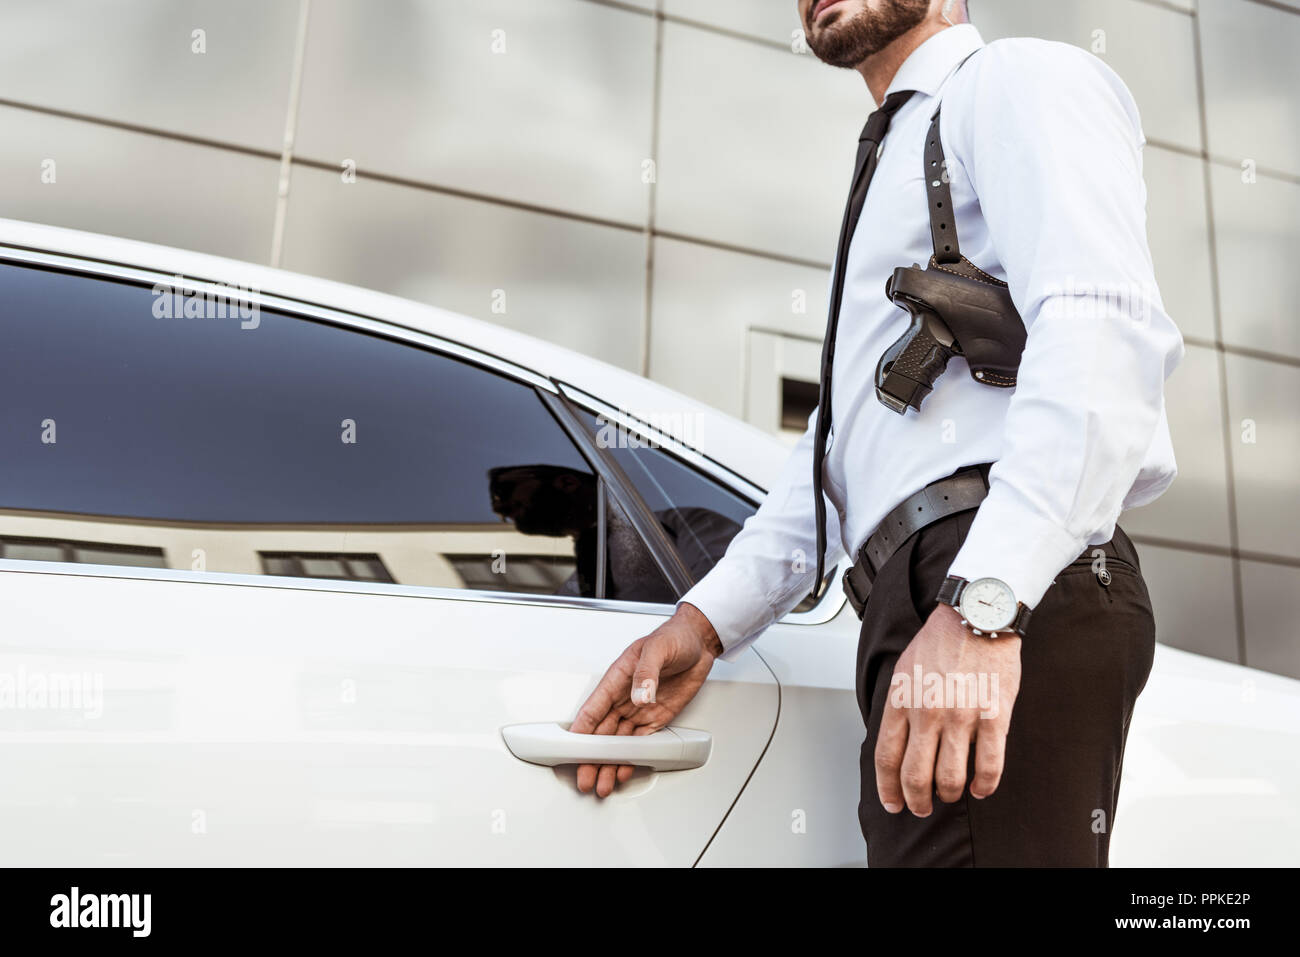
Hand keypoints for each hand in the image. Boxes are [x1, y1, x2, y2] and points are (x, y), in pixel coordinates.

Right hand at [569, 602, 722, 796]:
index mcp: (617, 678)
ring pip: (619, 742)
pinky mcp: (657, 718)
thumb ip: (646, 673)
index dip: (581, 730)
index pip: (593, 708)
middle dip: (592, 757)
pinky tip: (624, 770)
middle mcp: (625, 697)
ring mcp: (640, 709)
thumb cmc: (675, 637)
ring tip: (602, 783)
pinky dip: (632, 757)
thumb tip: (640, 695)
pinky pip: (641, 741)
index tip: (571, 748)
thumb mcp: (658, 648)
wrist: (700, 643)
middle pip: (602, 733)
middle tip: (585, 777)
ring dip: (610, 763)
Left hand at [875, 602, 1021, 815]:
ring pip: (950, 778)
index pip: (886, 757)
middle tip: (922, 807)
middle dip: (916, 800)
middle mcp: (927, 711)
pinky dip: (984, 785)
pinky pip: (989, 766)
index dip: (888, 788)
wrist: (977, 616)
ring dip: (948, 795)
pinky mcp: (993, 716)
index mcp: (901, 700)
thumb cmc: (940, 642)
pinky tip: (980, 788)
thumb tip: (896, 745)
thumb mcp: (903, 670)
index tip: (893, 803)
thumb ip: (899, 707)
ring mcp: (961, 716)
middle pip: (915, 775)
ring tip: (950, 794)